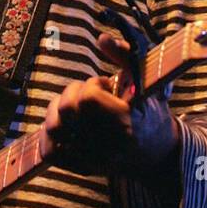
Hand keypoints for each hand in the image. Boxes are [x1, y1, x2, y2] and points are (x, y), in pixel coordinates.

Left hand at [38, 32, 180, 177]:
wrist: (157, 152)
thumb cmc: (148, 110)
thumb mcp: (145, 80)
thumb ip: (125, 55)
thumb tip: (102, 38)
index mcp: (127, 121)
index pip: (88, 98)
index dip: (91, 85)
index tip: (104, 85)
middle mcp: (110, 144)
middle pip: (66, 109)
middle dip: (73, 93)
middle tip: (89, 96)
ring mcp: (95, 159)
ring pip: (54, 127)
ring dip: (58, 112)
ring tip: (75, 110)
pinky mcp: (84, 168)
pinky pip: (50, 151)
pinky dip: (49, 136)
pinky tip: (64, 126)